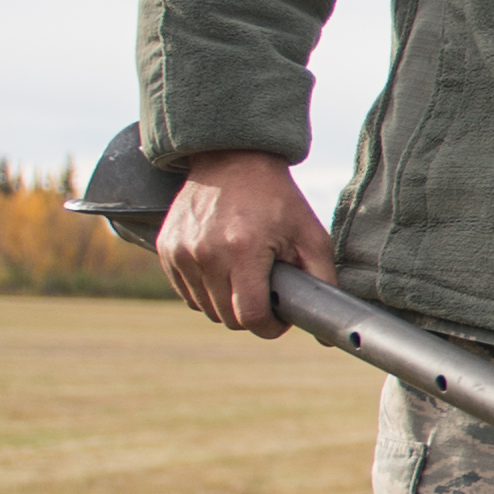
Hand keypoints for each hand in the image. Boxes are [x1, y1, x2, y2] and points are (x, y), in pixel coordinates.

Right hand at [156, 153, 337, 333]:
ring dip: (227, 305)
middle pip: (228, 318)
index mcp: (243, 250)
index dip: (271, 327)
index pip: (251, 318)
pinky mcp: (165, 249)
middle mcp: (205, 253)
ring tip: (245, 278)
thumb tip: (327, 333)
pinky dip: (206, 291)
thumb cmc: (277, 199)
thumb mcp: (311, 236)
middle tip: (267, 292)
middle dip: (252, 315)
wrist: (232, 159)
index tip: (281, 318)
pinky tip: (223, 270)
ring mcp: (181, 252)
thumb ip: (324, 283)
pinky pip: (187, 293)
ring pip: (206, 309)